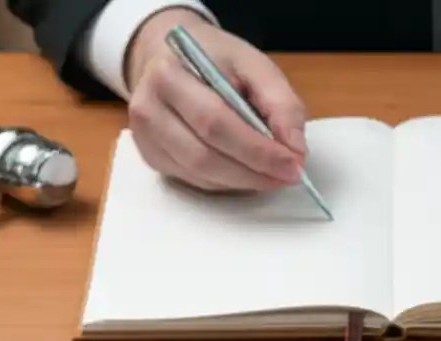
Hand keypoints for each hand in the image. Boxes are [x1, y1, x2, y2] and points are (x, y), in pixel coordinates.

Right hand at [125, 9, 306, 191]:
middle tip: (288, 176)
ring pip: (199, 175)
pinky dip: (227, 182)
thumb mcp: (254, 65)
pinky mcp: (151, 157)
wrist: (169, 57)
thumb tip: (295, 150)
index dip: (257, 150)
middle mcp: (147, 108)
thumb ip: (281, 103)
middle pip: (204, 155)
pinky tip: (246, 172)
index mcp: (168, 75)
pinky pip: (194, 180)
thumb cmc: (214, 60)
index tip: (293, 163)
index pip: (215, 122)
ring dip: (242, 181)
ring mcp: (145, 138)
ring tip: (273, 175)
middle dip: (253, 171)